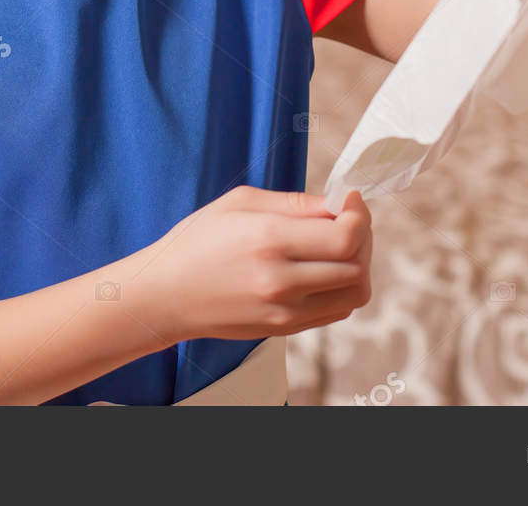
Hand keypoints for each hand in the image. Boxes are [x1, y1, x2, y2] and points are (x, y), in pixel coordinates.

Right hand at [139, 185, 372, 345]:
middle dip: (363, 236)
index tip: (350, 199)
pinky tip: (324, 269)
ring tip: (339, 247)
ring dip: (358, 266)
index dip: (360, 215)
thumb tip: (338, 203)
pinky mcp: (284, 328)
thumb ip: (295, 203)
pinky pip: (336, 311)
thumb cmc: (197, 242)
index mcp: (269, 239)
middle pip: (357, 266)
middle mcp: (281, 280)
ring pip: (354, 293)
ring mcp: (284, 310)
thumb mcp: (240, 203)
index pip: (346, 236)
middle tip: (348, 219)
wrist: (165, 295)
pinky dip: (342, 288)